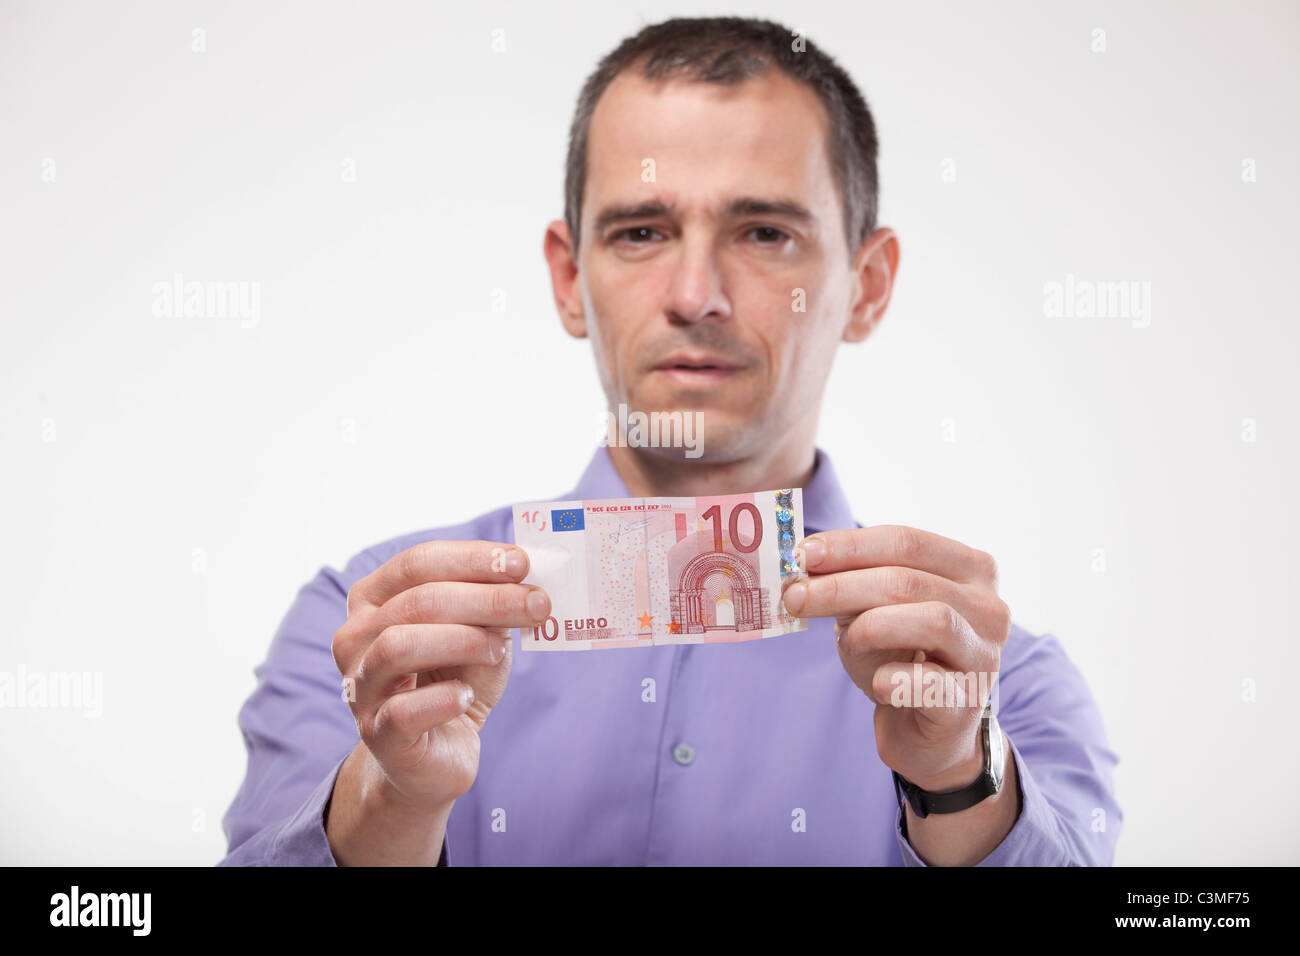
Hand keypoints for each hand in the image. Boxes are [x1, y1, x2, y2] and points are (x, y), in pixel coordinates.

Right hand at [326, 540, 549, 862]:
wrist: (435, 755)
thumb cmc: (454, 680)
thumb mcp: (477, 633)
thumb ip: (490, 605)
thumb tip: (523, 576)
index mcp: (373, 599)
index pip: (419, 563)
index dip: (472, 559)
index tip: (521, 563)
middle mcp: (355, 637)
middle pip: (417, 602)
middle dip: (486, 599)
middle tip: (537, 604)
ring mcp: (360, 686)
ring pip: (400, 646)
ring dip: (463, 641)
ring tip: (501, 650)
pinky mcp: (376, 734)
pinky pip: (404, 710)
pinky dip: (444, 699)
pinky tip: (467, 698)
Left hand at [780, 526, 1010, 792]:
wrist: (925, 730)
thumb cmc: (900, 656)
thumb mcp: (873, 610)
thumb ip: (849, 583)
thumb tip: (803, 564)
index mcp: (968, 568)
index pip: (905, 541)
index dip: (850, 545)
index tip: (803, 554)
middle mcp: (988, 606)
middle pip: (910, 580)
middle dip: (843, 586)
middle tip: (795, 596)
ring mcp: (984, 654)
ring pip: (934, 620)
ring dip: (872, 626)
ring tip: (843, 642)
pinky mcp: (969, 701)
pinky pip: (933, 682)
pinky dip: (896, 678)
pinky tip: (877, 683)